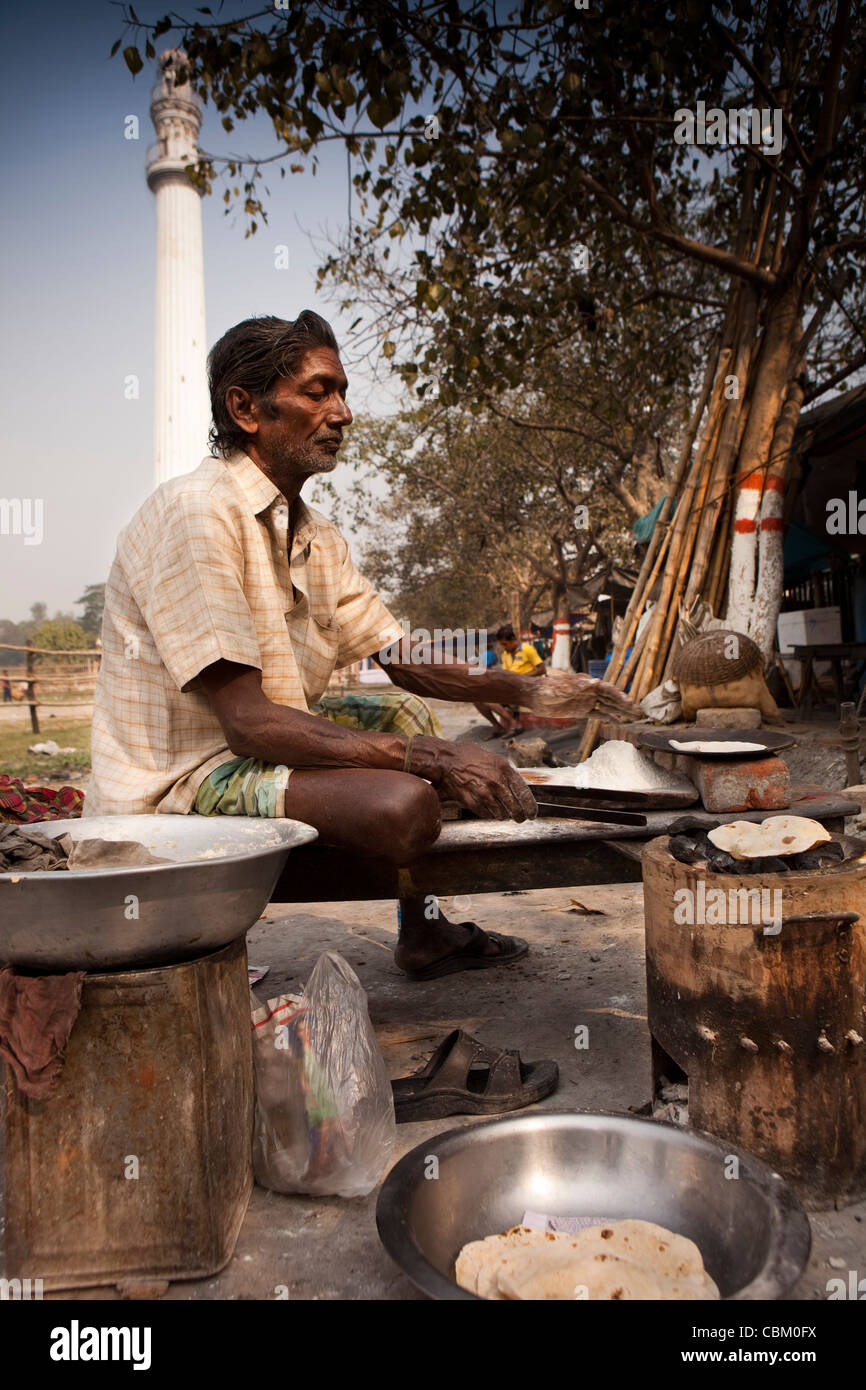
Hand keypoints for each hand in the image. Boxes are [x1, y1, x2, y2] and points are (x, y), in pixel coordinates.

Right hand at [418, 740, 538, 821]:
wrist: (446, 760)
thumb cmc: (468, 756)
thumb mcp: (493, 758)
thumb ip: (506, 771)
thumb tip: (517, 784)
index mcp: (504, 768)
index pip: (523, 792)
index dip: (530, 806)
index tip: (532, 813)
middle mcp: (496, 781)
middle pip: (515, 806)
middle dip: (519, 815)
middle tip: (520, 818)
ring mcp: (484, 792)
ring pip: (501, 813)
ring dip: (504, 815)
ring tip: (504, 815)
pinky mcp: (472, 801)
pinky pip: (487, 814)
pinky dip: (490, 814)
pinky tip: (489, 811)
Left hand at [517, 671, 640, 721]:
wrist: (534, 696)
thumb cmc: (548, 689)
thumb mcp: (563, 687)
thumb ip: (580, 686)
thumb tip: (596, 682)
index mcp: (588, 684)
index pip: (609, 691)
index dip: (621, 697)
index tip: (632, 705)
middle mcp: (590, 691)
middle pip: (612, 699)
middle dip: (626, 706)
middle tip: (641, 713)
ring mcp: (586, 701)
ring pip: (608, 707)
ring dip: (621, 712)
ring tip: (635, 718)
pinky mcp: (581, 710)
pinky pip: (598, 714)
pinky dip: (608, 717)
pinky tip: (618, 722)